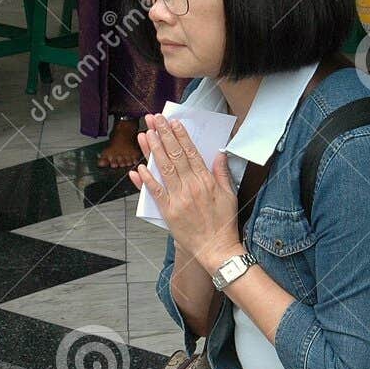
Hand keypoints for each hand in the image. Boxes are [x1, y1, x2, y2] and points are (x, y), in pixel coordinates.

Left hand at [129, 115, 242, 270]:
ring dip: (153, 150)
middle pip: (175, 156)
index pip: (191, 152)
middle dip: (164, 135)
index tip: (173, 122)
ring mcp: (179, 199)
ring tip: (146, 133)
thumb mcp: (230, 195)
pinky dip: (146, 179)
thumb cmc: (224, 223)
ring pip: (164, 169)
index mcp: (206, 181)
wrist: (216, 249)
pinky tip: (139, 167)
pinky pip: (156, 192)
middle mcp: (191, 187)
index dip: (180, 136)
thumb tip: (220, 153)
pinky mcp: (169, 212)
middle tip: (155, 120)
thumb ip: (223, 173)